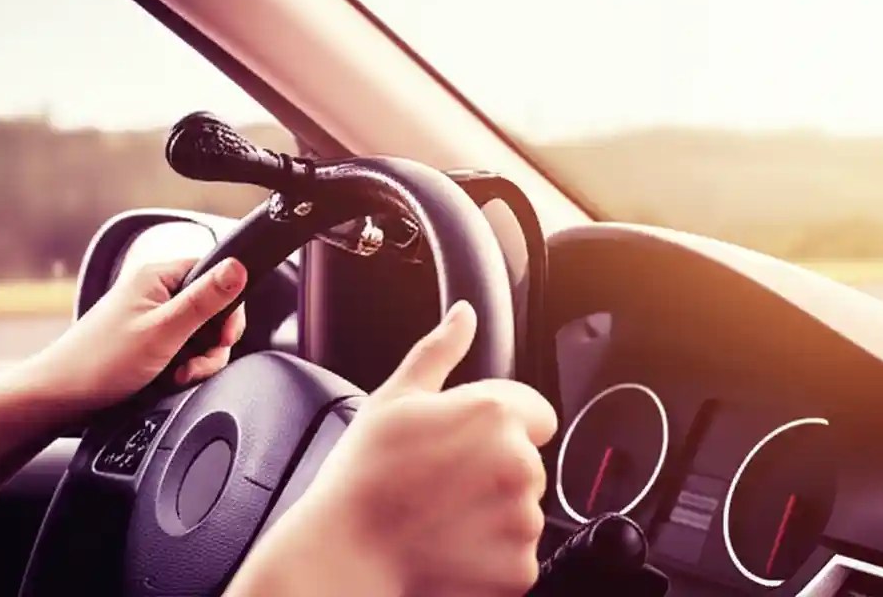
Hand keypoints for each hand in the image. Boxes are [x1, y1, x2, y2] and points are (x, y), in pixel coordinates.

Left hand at [9, 258, 247, 417]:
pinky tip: (170, 378)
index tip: (224, 335)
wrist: (61, 397)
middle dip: (213, 341)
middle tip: (197, 362)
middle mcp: (155, 292)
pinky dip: (184, 366)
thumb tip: (239, 266)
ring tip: (178, 375)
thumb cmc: (102, 362)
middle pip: (212, 308)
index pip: (214, 273)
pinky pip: (183, 348)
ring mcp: (152, 317)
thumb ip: (205, 300)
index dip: (228, 306)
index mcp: (157, 276)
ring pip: (200, 333)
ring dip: (198, 359)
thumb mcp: (163, 330)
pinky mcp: (149, 341)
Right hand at [251, 301, 557, 596]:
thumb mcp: (394, 398)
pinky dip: (491, 559)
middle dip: (494, 473)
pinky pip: (517, 556)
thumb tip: (464, 314)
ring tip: (440, 518)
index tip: (461, 446)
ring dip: (493, 516)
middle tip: (440, 484)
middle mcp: (519, 463)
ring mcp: (522, 520)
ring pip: (522, 511)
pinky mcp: (520, 568)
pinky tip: (449, 548)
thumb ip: (439, 351)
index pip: (536, 413)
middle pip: (527, 465)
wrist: (346, 551)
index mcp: (494, 413)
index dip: (499, 427)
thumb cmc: (364, 475)